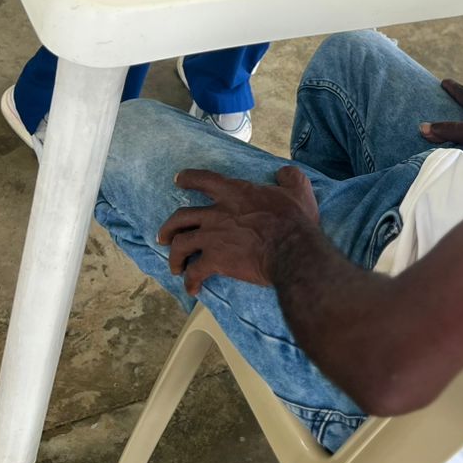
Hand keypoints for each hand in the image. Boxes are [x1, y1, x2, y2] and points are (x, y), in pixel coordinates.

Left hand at [157, 165, 318, 293]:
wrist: (292, 250)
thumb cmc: (295, 221)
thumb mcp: (298, 190)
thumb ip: (289, 177)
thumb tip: (284, 173)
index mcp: (235, 192)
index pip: (204, 180)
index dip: (188, 178)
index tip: (178, 180)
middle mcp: (217, 213)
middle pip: (181, 217)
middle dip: (169, 227)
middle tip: (164, 235)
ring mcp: (213, 238)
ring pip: (180, 245)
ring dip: (174, 256)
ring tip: (174, 266)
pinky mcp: (215, 261)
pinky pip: (194, 273)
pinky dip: (190, 282)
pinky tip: (192, 289)